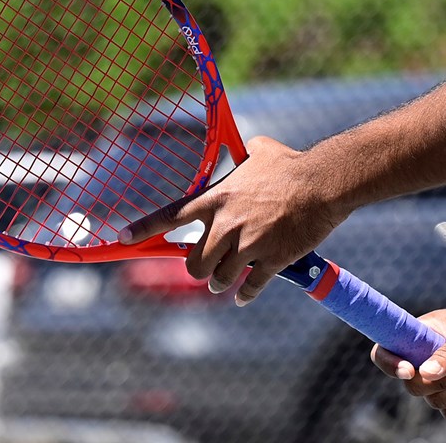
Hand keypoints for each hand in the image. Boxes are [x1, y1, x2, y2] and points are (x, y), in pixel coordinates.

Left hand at [123, 136, 346, 304]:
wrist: (323, 182)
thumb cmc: (292, 163)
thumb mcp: (260, 150)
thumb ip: (243, 155)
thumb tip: (242, 148)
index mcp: (217, 199)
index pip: (170, 217)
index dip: (144, 229)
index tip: (122, 239)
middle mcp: (226, 224)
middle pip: (193, 263)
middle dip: (200, 268)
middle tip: (209, 267)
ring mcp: (248, 245)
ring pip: (219, 279)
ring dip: (222, 282)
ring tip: (229, 280)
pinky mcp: (270, 261)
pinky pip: (249, 288)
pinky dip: (245, 295)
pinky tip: (244, 297)